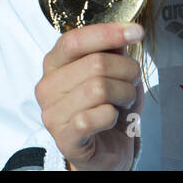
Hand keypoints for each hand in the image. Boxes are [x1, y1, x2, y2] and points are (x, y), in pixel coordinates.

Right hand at [36, 22, 144, 170]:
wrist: (106, 150)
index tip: (136, 31)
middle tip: (131, 84)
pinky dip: (111, 117)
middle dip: (126, 72)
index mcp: (54, 64)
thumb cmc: (107, 108)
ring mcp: (52, 114)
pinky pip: (92, 118)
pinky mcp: (64, 139)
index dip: (107, 33)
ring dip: (123, 95)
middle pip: (95, 63)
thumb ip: (113, 51)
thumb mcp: (114, 74)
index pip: (75, 40)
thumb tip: (124, 32)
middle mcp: (47, 87)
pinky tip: (111, 119)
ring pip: (98, 89)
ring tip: (123, 104)